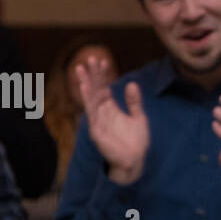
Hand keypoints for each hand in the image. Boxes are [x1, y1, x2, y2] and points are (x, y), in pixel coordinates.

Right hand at [75, 56, 148, 183]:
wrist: (135, 162)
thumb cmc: (136, 142)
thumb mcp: (139, 118)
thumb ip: (134, 102)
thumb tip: (131, 83)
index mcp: (111, 109)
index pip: (104, 88)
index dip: (103, 75)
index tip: (103, 60)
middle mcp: (102, 113)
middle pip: (95, 90)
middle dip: (93, 74)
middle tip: (90, 57)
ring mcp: (98, 121)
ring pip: (90, 98)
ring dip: (86, 83)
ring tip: (81, 68)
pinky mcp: (96, 130)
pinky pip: (91, 112)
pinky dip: (88, 99)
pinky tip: (84, 87)